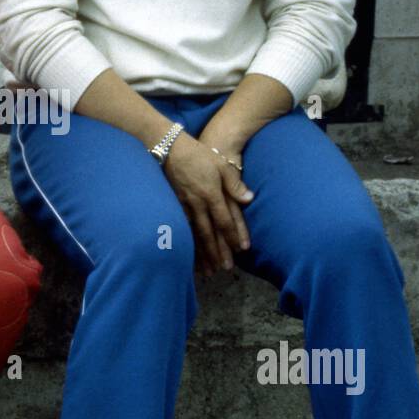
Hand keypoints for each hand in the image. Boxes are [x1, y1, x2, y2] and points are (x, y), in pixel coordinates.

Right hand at [163, 130, 253, 276]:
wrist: (169, 148)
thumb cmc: (199, 154)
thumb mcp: (221, 164)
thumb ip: (235, 184)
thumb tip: (249, 199)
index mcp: (212, 194)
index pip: (226, 220)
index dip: (234, 235)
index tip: (242, 249)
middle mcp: (198, 204)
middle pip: (210, 233)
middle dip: (218, 252)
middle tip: (226, 268)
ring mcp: (184, 206)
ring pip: (194, 235)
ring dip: (202, 254)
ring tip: (209, 270)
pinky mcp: (174, 206)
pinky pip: (182, 230)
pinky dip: (187, 245)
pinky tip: (190, 256)